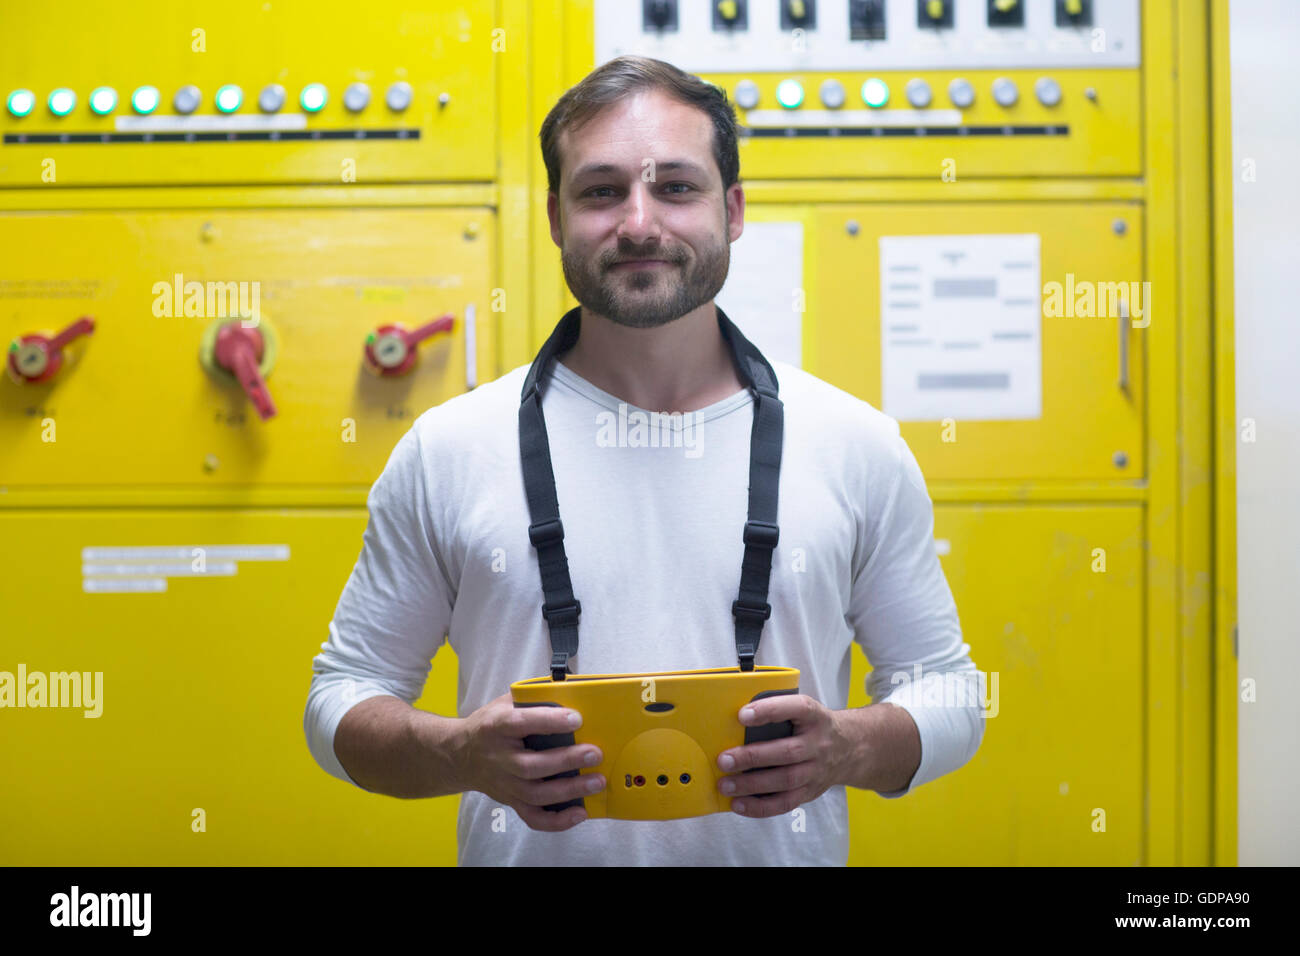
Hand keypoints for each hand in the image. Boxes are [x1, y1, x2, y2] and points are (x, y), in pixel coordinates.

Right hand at [456, 693, 604, 831]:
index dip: (549, 721)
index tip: (577, 718)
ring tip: (597, 782)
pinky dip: (557, 821)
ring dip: (569, 791)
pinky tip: (580, 813)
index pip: (521, 723)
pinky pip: (533, 817)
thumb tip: (570, 693)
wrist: (458, 755)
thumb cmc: (490, 725)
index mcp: (496, 727)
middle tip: (595, 753)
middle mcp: (498, 758)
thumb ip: (532, 699)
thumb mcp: (504, 704)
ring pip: (536, 794)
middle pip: (531, 765)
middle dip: (566, 760)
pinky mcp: (510, 801)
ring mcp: (504, 784)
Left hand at [715, 694, 851, 817]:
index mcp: (814, 716)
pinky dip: (760, 807)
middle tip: (724, 759)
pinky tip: (739, 804)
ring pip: (785, 781)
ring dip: (752, 785)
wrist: (850, 748)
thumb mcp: (804, 710)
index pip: (796, 708)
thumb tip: (737, 717)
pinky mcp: (810, 792)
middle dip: (753, 757)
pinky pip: (786, 803)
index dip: (769, 710)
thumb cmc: (815, 726)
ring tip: (726, 785)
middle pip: (787, 752)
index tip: (742, 715)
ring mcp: (816, 771)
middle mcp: (818, 744)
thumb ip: (778, 711)